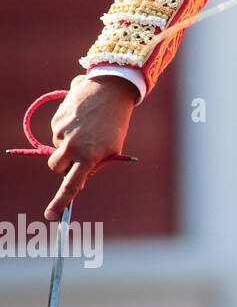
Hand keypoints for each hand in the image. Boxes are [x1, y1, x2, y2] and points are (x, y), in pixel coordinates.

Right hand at [45, 74, 136, 219]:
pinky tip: (82, 116)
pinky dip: (67, 127)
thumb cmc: (115, 123)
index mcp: (90, 156)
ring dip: (68, 142)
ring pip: (57, 147)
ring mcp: (62, 132)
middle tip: (81, 151)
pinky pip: (57, 131)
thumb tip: (78, 178)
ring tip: (88, 126)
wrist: (112, 89)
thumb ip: (94, 165)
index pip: (71, 185)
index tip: (52, 217)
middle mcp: (73, 146)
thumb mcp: (112, 148)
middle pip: (57, 167)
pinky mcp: (56, 119)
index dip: (61, 202)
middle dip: (64, 164)